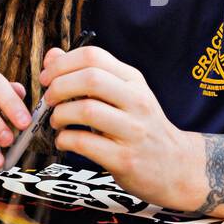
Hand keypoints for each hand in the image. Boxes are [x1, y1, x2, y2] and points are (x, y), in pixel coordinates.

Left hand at [38, 43, 203, 209]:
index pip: (94, 56)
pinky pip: (84, 143)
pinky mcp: (124, 159)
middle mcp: (136, 101)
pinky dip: (65, 140)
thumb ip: (88, 74)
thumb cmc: (141, 128)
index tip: (47, 77)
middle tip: (49, 100)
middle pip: (89, 78)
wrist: (176, 166)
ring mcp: (133, 131)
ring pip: (86, 110)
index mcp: (133, 81)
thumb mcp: (122, 95)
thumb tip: (52, 56)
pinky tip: (65, 141)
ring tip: (56, 122)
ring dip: (59, 115)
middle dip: (58, 87)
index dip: (62, 64)